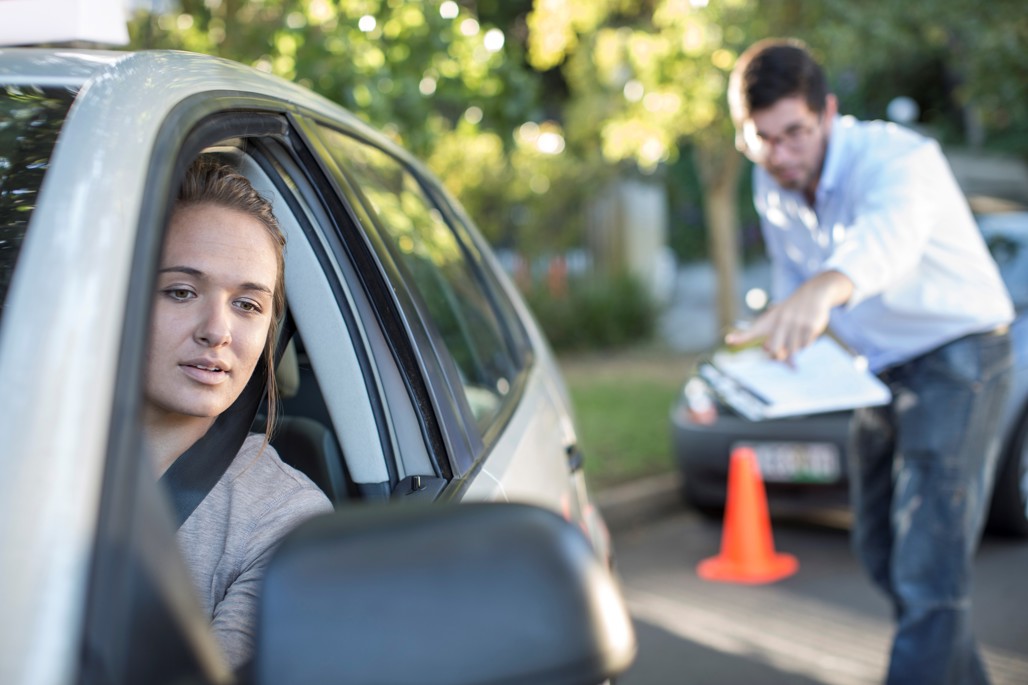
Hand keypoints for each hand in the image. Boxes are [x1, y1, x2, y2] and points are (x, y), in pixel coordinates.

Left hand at [725, 270, 853, 360]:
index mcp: (769, 320)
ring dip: (796, 347)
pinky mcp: (810, 326)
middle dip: (780, 354)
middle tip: (785, 350)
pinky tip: (808, 330)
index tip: (728, 340)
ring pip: (793, 351)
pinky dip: (807, 343)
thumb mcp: (778, 320)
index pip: (752, 331)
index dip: (740, 337)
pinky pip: (806, 346)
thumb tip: (775, 357)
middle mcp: (780, 321)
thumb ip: (772, 340)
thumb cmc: (791, 312)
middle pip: (775, 351)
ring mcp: (795, 324)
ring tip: (798, 333)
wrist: (813, 293)